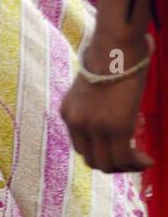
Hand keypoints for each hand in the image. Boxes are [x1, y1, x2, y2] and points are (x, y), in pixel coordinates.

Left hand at [61, 56, 152, 172]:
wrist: (116, 48)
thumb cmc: (111, 61)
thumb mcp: (95, 89)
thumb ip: (97, 107)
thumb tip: (113, 117)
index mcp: (68, 113)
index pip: (81, 147)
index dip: (101, 155)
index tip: (119, 152)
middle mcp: (76, 123)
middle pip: (91, 160)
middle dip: (113, 165)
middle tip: (132, 162)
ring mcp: (93, 127)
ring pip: (107, 164)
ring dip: (126, 168)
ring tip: (142, 163)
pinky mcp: (114, 126)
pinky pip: (123, 157)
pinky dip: (136, 163)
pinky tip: (148, 160)